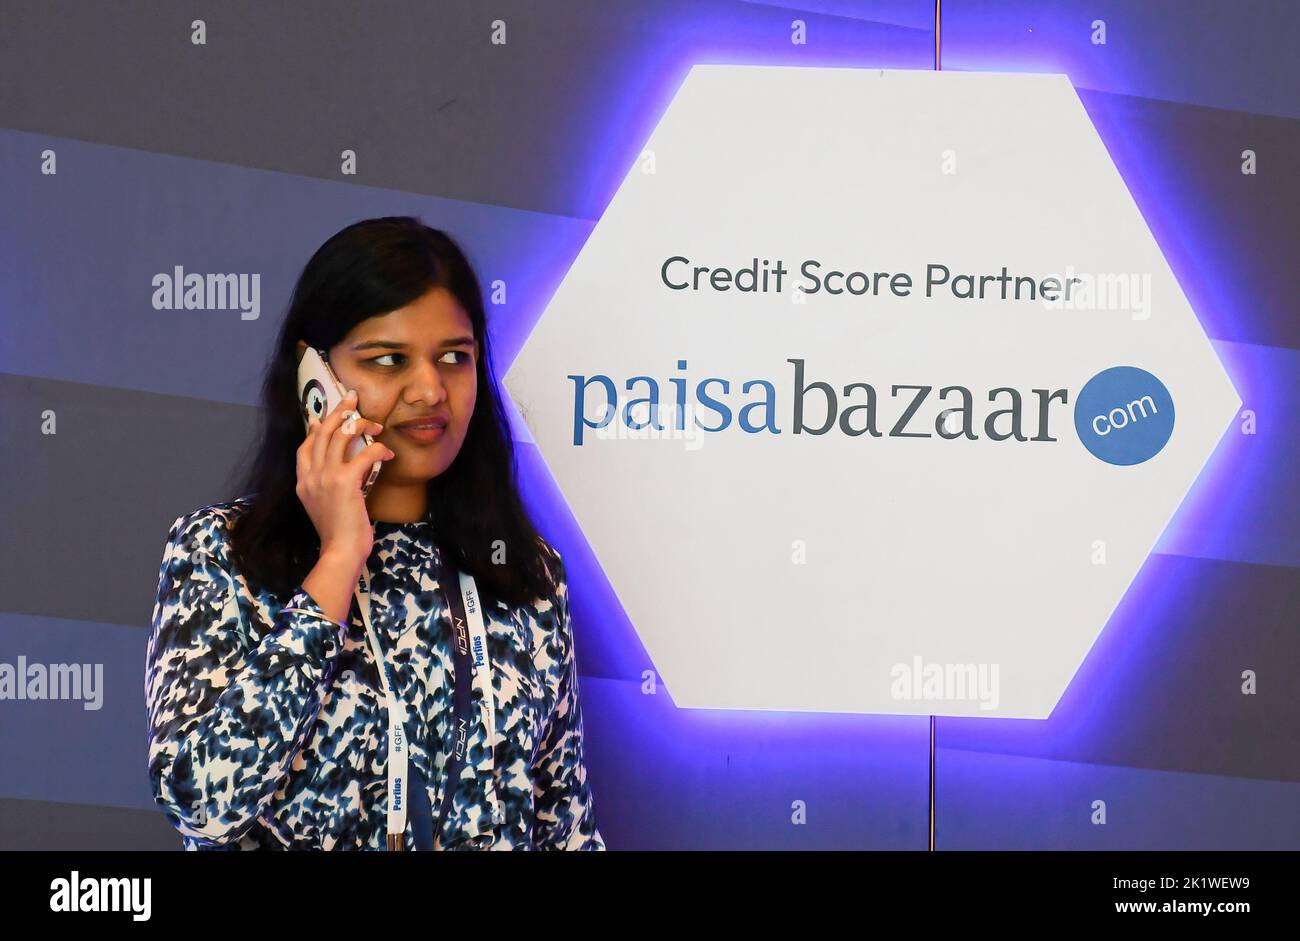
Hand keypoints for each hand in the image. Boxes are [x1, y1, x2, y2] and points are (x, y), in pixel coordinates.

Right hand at [295, 389, 393, 564]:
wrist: (340, 552)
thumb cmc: (338, 534)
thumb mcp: (323, 506)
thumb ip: (324, 485)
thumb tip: (335, 468)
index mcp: (302, 482)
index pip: (305, 446)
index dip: (316, 428)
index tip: (323, 416)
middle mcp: (310, 476)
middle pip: (322, 432)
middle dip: (338, 411)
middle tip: (352, 398)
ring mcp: (325, 477)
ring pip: (341, 435)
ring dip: (361, 424)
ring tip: (376, 424)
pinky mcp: (345, 481)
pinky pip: (364, 453)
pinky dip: (378, 449)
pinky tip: (387, 453)